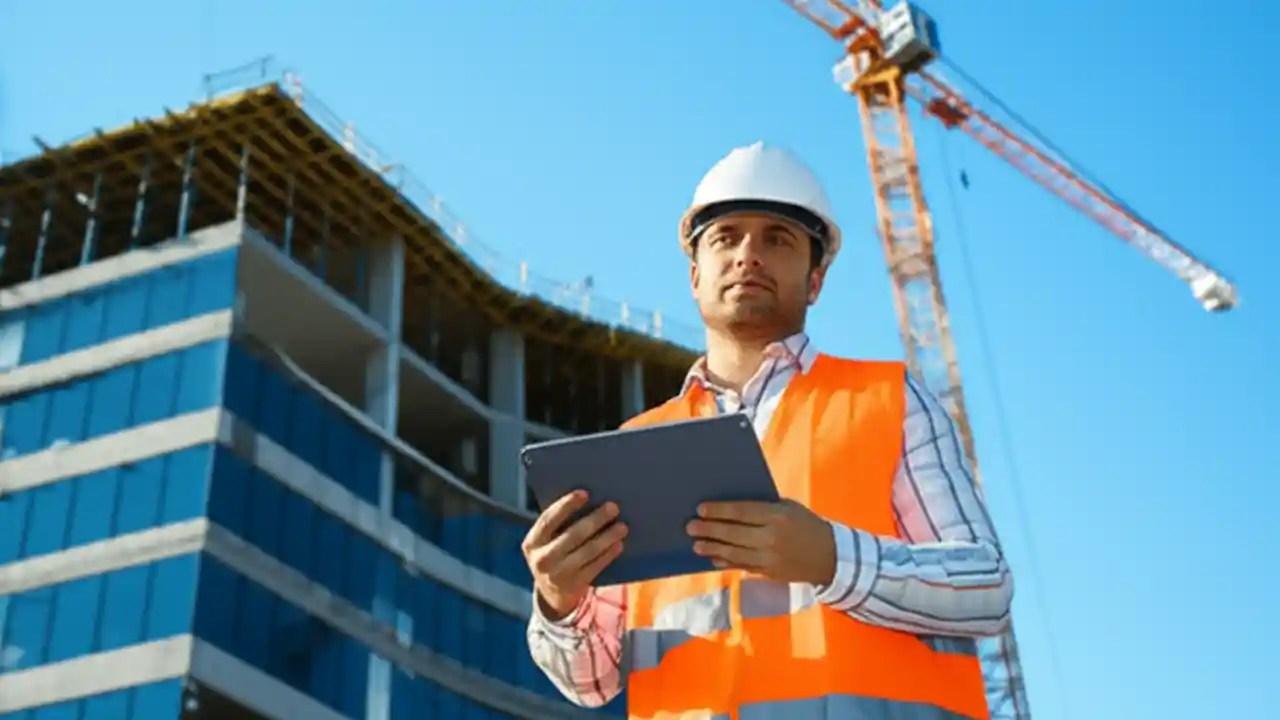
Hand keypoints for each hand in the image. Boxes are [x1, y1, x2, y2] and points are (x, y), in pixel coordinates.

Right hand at [522, 490, 627, 620]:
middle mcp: (542, 558)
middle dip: (595, 519)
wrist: (551, 595)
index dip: (566, 505)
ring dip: (607, 537)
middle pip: (573, 535)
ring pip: (588, 551)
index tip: (585, 493)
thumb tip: (589, 501)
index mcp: (532, 542)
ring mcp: (558, 574)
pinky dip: (608, 554)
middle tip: (613, 507)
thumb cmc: (553, 555)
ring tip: (622, 526)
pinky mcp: (574, 585)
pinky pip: (595, 566)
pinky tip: (619, 544)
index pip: (548, 519)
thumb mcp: (545, 543)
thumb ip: (558, 526)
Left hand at [687, 499, 834, 585]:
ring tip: (696, 545)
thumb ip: (763, 507)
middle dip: (710, 530)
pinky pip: (742, 566)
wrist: (829, 556)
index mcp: (777, 516)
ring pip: (734, 553)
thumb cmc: (806, 524)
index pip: (742, 512)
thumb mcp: (789, 508)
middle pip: (734, 533)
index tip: (701, 508)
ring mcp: (770, 558)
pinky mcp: (768, 572)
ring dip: (713, 548)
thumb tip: (731, 507)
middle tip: (690, 526)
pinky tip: (713, 558)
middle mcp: (772, 537)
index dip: (719, 510)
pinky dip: (726, 562)